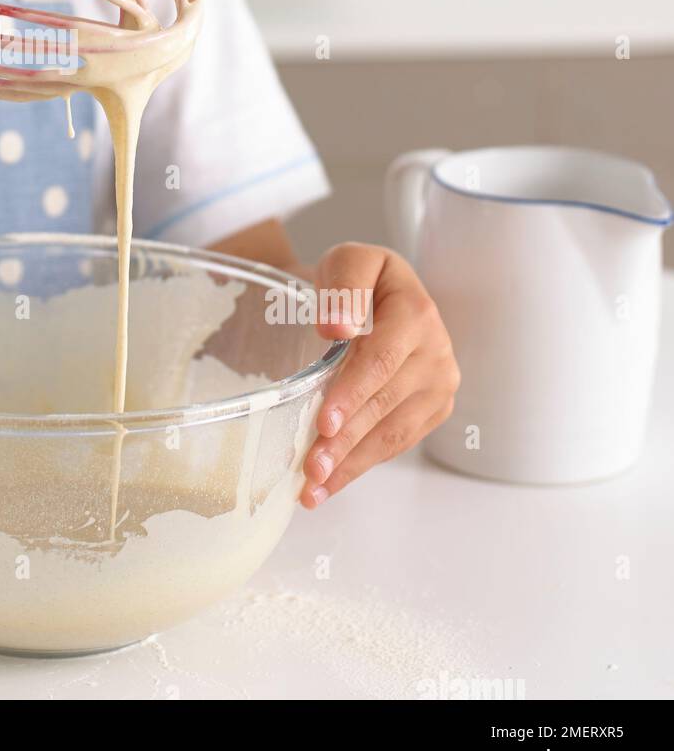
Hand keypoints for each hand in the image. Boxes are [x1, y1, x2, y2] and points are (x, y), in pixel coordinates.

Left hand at [298, 241, 459, 507]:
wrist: (379, 292)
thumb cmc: (357, 280)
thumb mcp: (346, 263)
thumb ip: (343, 287)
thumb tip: (336, 327)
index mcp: (415, 311)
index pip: (380, 359)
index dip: (351, 393)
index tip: (324, 422)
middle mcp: (436, 350)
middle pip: (385, 403)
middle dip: (346, 440)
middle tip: (311, 468)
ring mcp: (439, 383)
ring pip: (392, 431)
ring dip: (352, 463)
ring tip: (314, 487)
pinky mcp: (432, 408)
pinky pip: (397, 441)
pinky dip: (362, 464)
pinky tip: (331, 482)